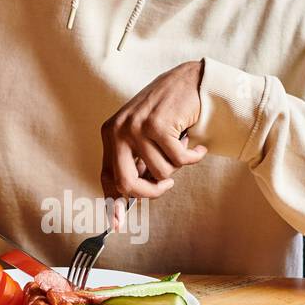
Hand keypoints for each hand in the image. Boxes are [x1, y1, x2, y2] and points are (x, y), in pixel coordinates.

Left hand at [100, 60, 207, 206]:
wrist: (189, 81)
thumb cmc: (167, 112)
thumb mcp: (143, 136)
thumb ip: (135, 163)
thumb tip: (127, 201)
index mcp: (110, 134)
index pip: (107, 177)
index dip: (113, 203)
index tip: (117, 224)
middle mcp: (118, 131)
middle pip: (128, 184)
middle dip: (151, 192)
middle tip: (167, 186)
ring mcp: (137, 127)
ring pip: (160, 173)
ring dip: (177, 166)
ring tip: (181, 146)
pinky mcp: (158, 126)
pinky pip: (179, 162)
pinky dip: (193, 157)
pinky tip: (196, 146)